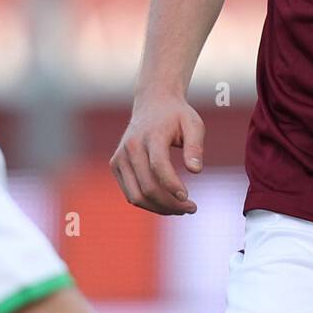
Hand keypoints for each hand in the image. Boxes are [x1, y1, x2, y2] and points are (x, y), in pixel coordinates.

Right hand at [110, 95, 203, 213]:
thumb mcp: (193, 124)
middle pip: (147, 187)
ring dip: (159, 208)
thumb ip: (195, 146)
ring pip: (135, 196)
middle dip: (170, 204)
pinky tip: (167, 203)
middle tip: (191, 209)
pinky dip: (148, 203)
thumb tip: (196, 171)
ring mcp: (120, 157)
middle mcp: (131, 147)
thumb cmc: (177, 116)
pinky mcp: (116, 165)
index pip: (158, 166)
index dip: (172, 186)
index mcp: (151, 135)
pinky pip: (130, 193)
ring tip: (181, 210)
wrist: (153, 103)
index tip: (188, 200)